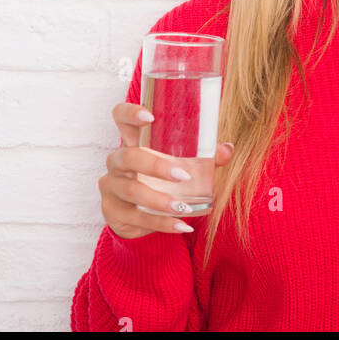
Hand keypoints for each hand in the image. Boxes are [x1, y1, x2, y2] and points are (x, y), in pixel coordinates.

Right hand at [99, 102, 236, 239]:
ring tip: (184, 207)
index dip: (130, 113)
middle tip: (183, 175)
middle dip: (155, 165)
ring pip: (132, 190)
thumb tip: (227, 150)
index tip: (150, 116)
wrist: (135, 215)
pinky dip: (162, 223)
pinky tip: (181, 226)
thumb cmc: (158, 179)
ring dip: (160, 200)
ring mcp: (112, 187)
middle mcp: (117, 162)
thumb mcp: (177, 164)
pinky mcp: (113, 211)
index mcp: (132, 142)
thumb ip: (201, 156)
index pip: (120, 118)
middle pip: (128, 156)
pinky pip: (137, 217)